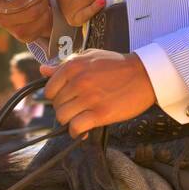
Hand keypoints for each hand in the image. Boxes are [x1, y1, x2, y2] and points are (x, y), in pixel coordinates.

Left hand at [39, 51, 156, 137]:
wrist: (145, 74)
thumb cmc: (118, 65)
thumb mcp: (91, 57)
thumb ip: (66, 65)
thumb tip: (43, 70)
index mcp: (73, 66)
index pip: (50, 89)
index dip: (57, 96)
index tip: (68, 98)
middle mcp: (78, 82)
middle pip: (56, 105)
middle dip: (65, 109)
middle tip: (78, 109)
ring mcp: (89, 98)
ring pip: (63, 117)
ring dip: (70, 121)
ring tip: (81, 119)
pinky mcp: (100, 114)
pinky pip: (76, 128)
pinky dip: (77, 132)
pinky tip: (84, 129)